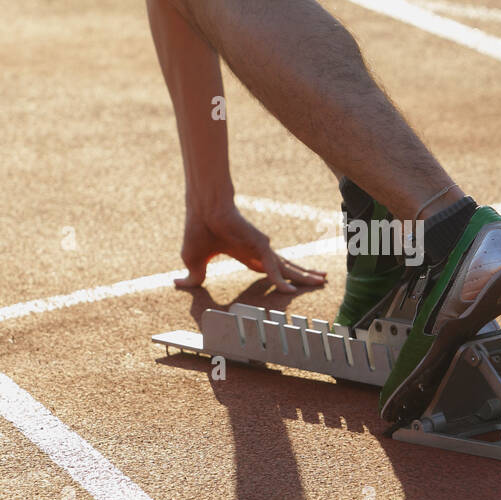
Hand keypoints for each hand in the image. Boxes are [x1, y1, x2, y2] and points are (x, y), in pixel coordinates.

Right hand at [176, 204, 326, 292]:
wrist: (202, 208)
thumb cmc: (198, 229)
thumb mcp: (193, 260)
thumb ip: (194, 275)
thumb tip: (178, 283)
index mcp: (246, 255)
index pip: (269, 270)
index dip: (281, 279)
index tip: (292, 287)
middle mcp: (257, 252)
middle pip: (285, 268)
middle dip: (302, 276)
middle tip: (321, 281)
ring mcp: (260, 248)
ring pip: (286, 267)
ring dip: (303, 276)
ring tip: (322, 281)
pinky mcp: (259, 245)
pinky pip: (271, 267)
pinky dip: (280, 280)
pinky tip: (290, 290)